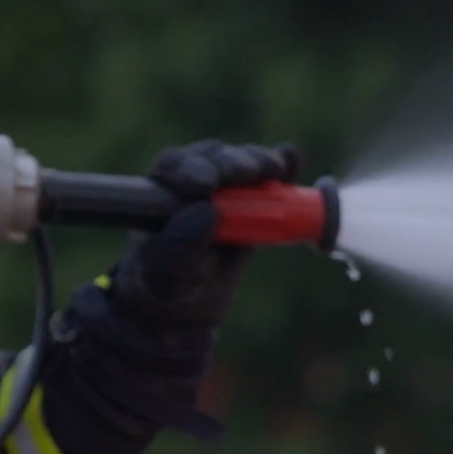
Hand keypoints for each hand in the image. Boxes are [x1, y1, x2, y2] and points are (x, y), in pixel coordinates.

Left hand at [110, 140, 300, 332]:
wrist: (193, 295)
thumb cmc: (169, 282)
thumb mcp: (166, 274)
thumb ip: (180, 245)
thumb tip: (208, 210)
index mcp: (160, 193)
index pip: (173, 169)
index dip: (190, 169)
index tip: (207, 184)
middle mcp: (191, 177)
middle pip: (211, 158)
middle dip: (230, 162)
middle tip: (247, 172)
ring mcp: (226, 182)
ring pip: (242, 161)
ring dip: (259, 162)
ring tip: (275, 170)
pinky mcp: (257, 192)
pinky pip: (271, 173)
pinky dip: (284, 166)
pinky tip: (292, 162)